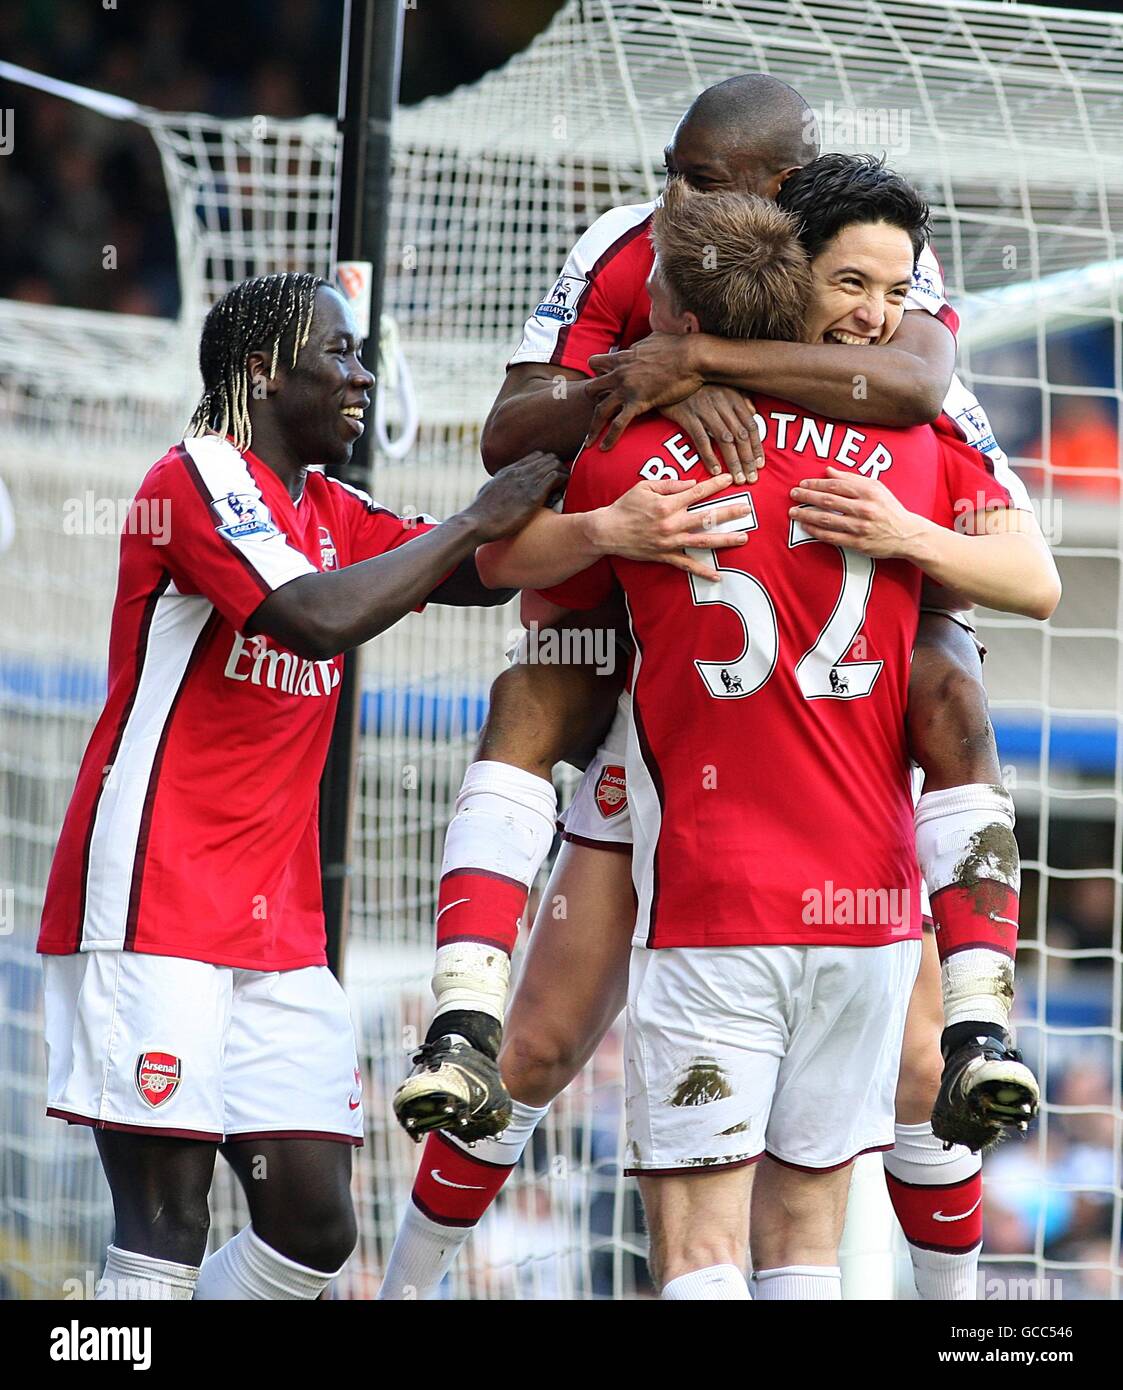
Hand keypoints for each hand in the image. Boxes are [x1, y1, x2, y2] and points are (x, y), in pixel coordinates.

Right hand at [461, 450, 569, 542]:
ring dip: (563, 474)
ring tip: (562, 488)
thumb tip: (502, 491)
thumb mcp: (489, 493)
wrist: (476, 522)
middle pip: (547, 457)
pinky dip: (563, 482)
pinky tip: (560, 493)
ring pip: (554, 463)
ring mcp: (526, 481)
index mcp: (508, 471)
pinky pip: (556, 476)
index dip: (547, 465)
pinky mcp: (533, 494)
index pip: (535, 456)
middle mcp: (518, 471)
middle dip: (558, 468)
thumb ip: (499, 487)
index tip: (550, 478)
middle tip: (560, 484)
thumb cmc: (481, 515)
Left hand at [584, 334, 703, 449]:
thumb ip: (642, 345)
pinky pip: (618, 424)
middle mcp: (620, 373)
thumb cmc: (679, 345)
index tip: (600, 381)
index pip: (595, 363)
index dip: (596, 373)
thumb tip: (642, 346)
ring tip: (589, 441)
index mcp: (623, 357)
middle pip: (591, 388)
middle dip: (591, 401)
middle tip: (597, 412)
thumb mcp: (653, 339)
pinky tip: (605, 449)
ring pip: (599, 409)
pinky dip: (609, 438)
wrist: (692, 355)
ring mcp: (627, 389)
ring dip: (593, 426)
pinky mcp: (638, 403)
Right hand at [587, 473, 749, 580]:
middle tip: (748, 510)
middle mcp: (672, 523)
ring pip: (703, 541)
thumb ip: (669, 484)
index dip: (715, 484)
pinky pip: (687, 565)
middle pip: (707, 517)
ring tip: (743, 538)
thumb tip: (692, 483)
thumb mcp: (644, 487)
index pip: (697, 492)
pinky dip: (702, 571)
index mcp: (667, 504)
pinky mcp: (665, 556)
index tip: (730, 479)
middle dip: (730, 512)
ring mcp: (670, 542)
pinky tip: (717, 576)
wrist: (606, 531)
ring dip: (725, 540)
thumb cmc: (624, 507)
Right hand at [659, 385, 762, 484]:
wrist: (669, 373)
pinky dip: (710, 456)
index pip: (751, 425)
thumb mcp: (722, 385)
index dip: (757, 446)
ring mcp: (705, 409)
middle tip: (752, 479)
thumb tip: (754, 412)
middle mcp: (721, 403)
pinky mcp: (687, 416)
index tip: (760, 464)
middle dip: (747, 459)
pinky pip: (701, 439)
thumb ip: (740, 397)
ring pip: (724, 439)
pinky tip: (715, 470)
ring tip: (737, 478)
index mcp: (732, 396)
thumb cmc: (698, 383)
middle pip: (740, 435)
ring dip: (733, 461)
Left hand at [788, 466, 929, 557]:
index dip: (816, 484)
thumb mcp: (876, 487)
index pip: (836, 485)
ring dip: (806, 515)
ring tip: (792, 512)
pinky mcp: (858, 543)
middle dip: (807, 497)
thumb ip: (851, 478)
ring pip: (826, 519)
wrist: (907, 534)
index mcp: (868, 492)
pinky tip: (805, 526)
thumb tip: (828, 470)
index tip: (803, 483)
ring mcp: (860, 527)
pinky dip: (816, 531)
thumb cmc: (889, 508)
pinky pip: (831, 536)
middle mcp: (864, 508)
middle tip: (793, 494)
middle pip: (828, 501)